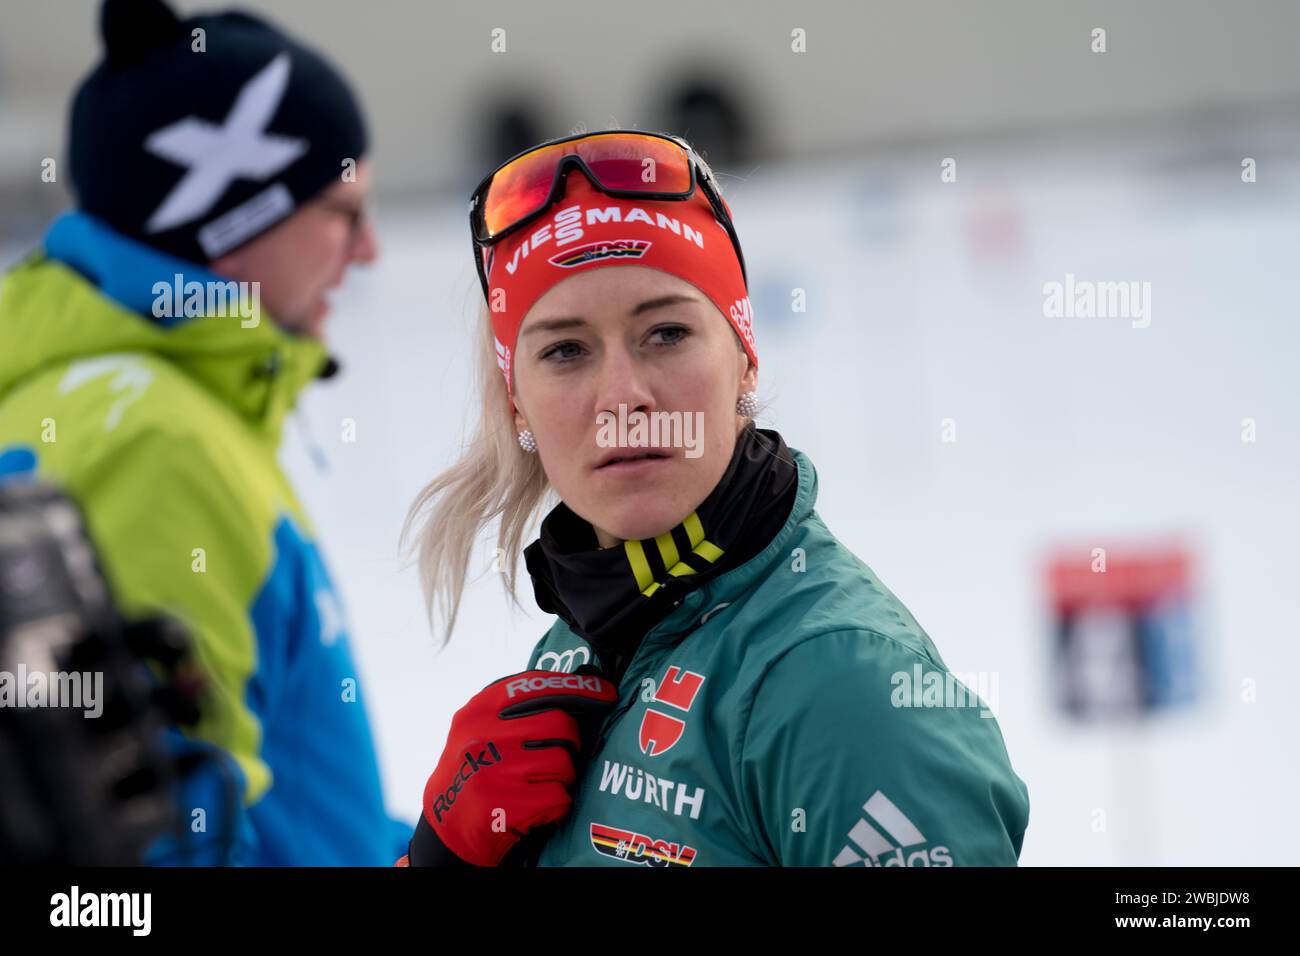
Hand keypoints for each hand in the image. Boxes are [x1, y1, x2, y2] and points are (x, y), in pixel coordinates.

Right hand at [404, 668, 617, 866]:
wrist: (447, 829)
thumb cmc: (476, 772)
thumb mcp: (480, 729)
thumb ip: (517, 709)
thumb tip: (581, 690)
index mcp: (479, 710)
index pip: (537, 686)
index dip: (579, 688)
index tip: (605, 693)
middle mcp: (483, 735)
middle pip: (560, 724)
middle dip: (569, 744)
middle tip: (557, 758)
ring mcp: (494, 770)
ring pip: (564, 763)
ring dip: (561, 778)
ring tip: (537, 786)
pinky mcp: (506, 805)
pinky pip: (560, 797)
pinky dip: (557, 805)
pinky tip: (536, 808)